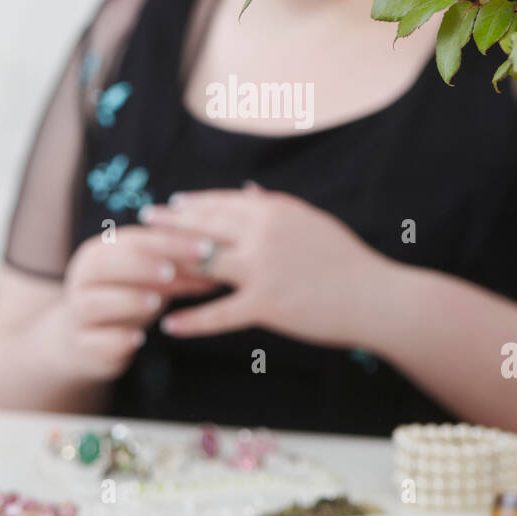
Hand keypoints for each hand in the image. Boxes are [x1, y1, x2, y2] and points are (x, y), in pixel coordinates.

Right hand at [42, 225, 218, 381]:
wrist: (86, 338)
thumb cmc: (128, 296)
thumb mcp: (148, 277)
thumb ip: (174, 264)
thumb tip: (218, 254)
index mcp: (100, 253)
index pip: (133, 240)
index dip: (169, 242)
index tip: (204, 247)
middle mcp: (82, 279)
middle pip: (105, 265)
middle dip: (141, 266)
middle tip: (172, 271)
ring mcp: (78, 313)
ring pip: (94, 303)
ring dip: (127, 300)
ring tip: (156, 302)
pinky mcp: (81, 346)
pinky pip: (95, 342)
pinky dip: (116, 340)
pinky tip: (138, 339)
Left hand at [137, 182, 395, 345]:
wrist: (376, 296)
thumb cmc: (346, 260)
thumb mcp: (311, 222)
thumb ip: (277, 205)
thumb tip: (250, 190)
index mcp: (274, 211)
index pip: (222, 203)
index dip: (192, 204)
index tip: (169, 204)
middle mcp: (263, 234)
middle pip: (203, 228)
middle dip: (169, 226)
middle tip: (142, 223)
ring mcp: (262, 269)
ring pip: (203, 265)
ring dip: (168, 267)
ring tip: (141, 270)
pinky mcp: (267, 304)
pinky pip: (219, 313)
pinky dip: (192, 320)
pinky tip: (168, 324)